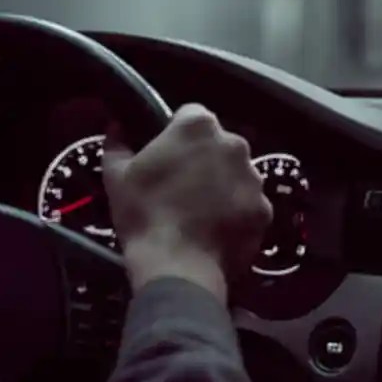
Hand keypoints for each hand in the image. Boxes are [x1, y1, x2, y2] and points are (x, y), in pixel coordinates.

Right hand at [102, 104, 272, 302]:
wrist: (177, 267)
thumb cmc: (143, 214)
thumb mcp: (117, 176)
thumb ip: (118, 143)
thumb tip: (117, 127)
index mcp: (198, 126)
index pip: (191, 114)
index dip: (176, 132)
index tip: (166, 154)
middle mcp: (234, 144)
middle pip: (219, 143)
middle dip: (204, 157)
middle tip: (181, 184)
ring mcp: (254, 178)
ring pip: (237, 173)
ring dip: (222, 184)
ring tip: (200, 211)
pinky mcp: (265, 209)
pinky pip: (249, 203)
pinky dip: (236, 212)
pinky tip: (216, 229)